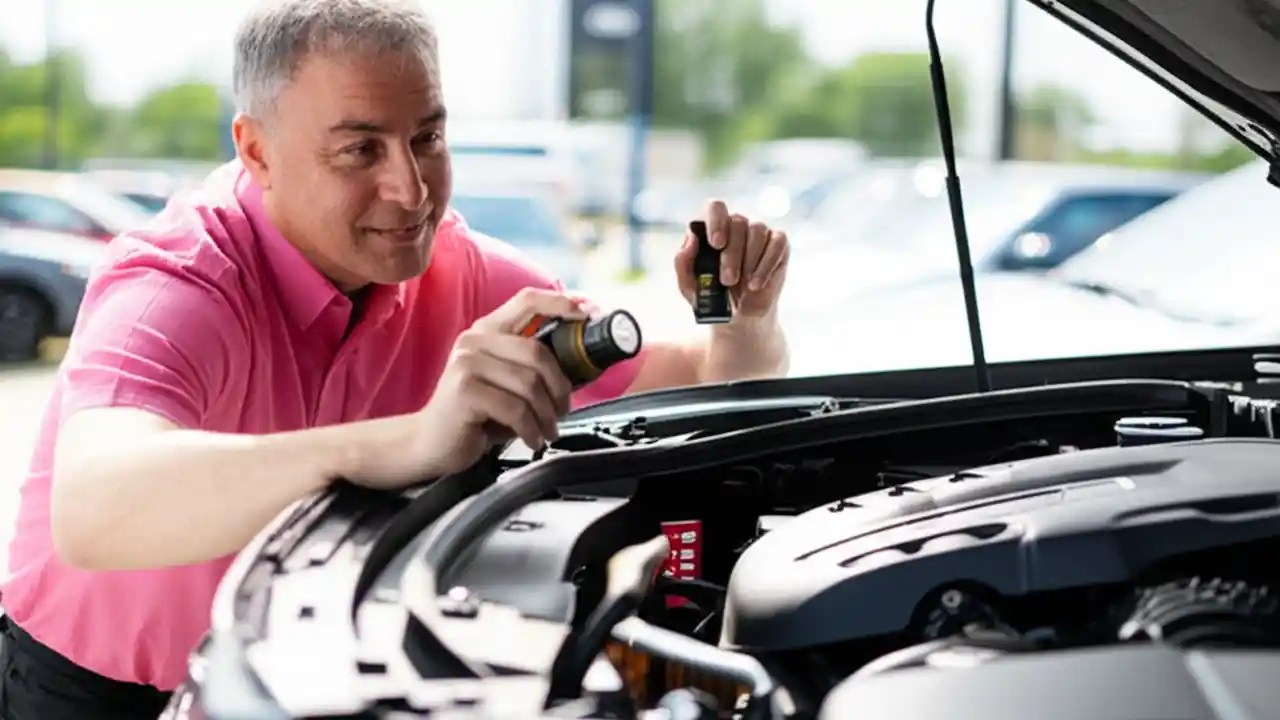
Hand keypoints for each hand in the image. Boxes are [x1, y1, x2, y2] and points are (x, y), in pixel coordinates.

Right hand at [412, 288, 586, 476]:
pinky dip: (531, 429)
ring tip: (548, 431)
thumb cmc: (475, 414)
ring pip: (529, 384)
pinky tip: (532, 440)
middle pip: (537, 352)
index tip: (589, 315)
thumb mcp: (506, 382)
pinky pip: (516, 409)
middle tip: (564, 411)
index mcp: (487, 330)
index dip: (562, 304)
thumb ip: (532, 366)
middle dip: (560, 387)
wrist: (429, 443)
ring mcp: (466, 363)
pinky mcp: (464, 390)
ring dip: (547, 415)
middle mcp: (474, 340)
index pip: (528, 300)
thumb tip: (580, 363)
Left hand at [675, 200, 789, 319]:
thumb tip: (691, 237)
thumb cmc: (711, 295)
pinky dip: (767, 264)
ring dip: (750, 260)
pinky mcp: (778, 243)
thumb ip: (682, 261)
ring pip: (757, 230)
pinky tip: (757, 283)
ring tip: (744, 285)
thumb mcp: (689, 285)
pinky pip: (777, 242)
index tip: (716, 244)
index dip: (716, 221)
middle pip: (737, 222)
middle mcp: (735, 225)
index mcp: (711, 228)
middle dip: (732, 254)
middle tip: (728, 280)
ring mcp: (758, 232)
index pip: (716, 207)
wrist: (739, 315)